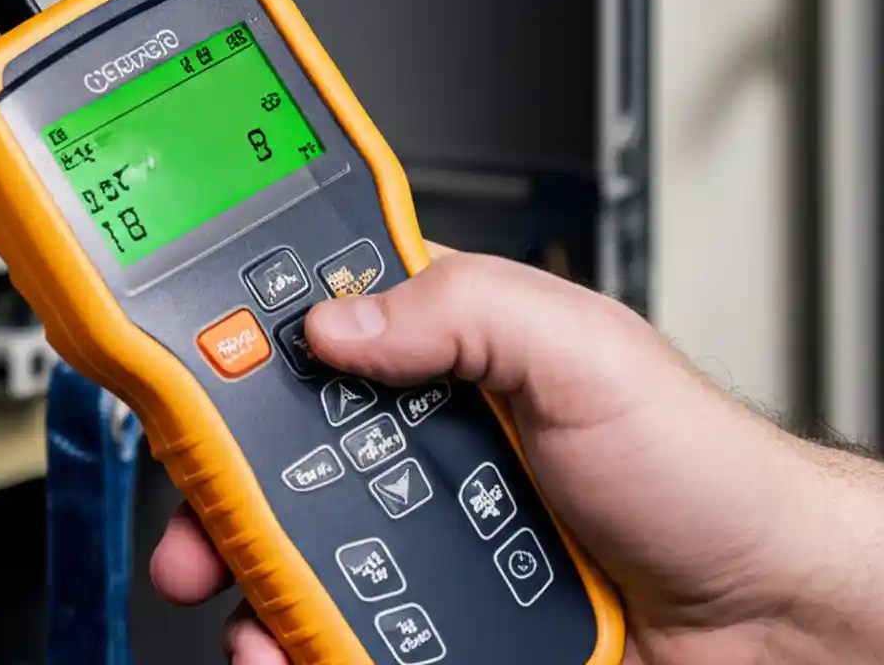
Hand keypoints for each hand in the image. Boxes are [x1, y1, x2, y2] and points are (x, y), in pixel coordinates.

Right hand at [150, 244, 883, 663]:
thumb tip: (340, 321)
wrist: (755, 618)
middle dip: (216, 490)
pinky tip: (290, 646)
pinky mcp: (423, 611)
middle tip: (194, 526)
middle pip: (275, 455)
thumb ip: (467, 307)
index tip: (183, 384)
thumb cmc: (696, 470)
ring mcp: (415, 531)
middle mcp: (413, 441)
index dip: (233, 355)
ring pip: (293, 549)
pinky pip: (333, 624)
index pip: (306, 335)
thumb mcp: (585, 351)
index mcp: (439, 352)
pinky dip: (293, 642)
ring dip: (249, 578)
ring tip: (248, 605)